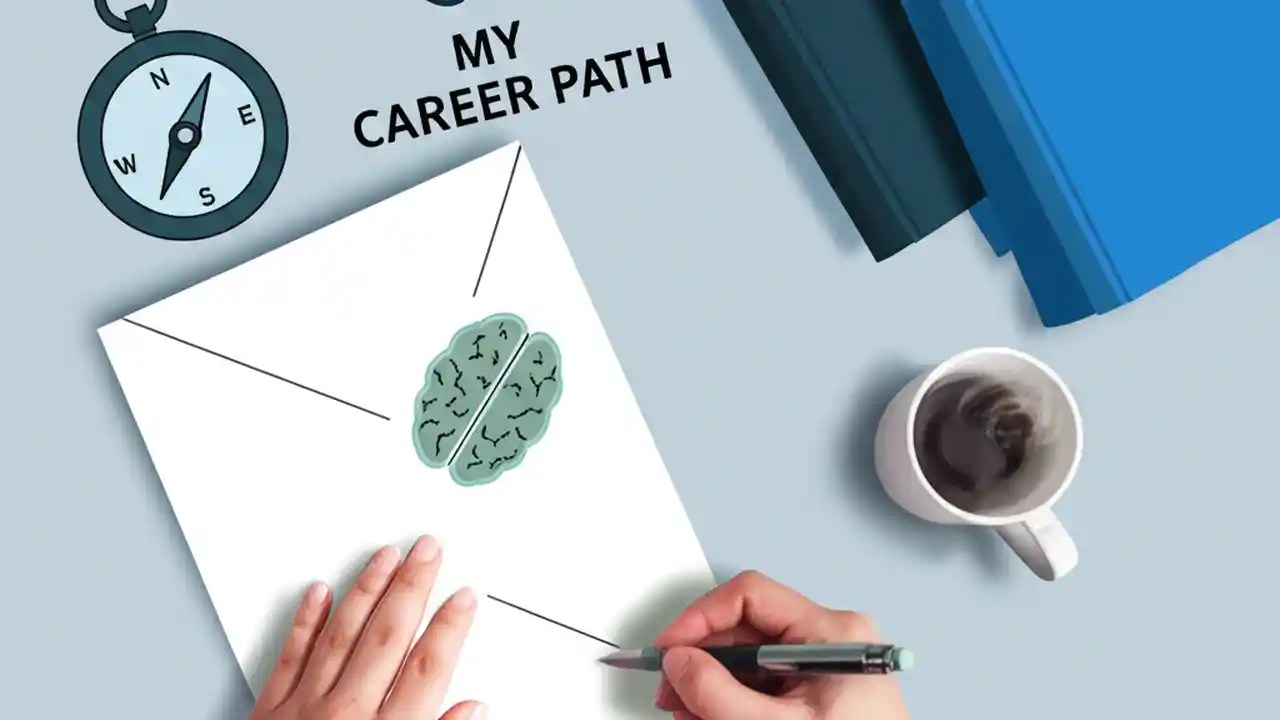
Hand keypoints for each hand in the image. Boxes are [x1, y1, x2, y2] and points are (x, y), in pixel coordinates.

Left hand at [250, 536, 484, 719]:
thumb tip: (472, 712)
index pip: (427, 668)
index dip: (450, 627)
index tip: (465, 596)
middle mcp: (344, 717)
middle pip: (388, 636)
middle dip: (413, 586)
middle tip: (429, 548)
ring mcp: (302, 712)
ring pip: (341, 634)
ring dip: (366, 588)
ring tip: (385, 555)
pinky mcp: (266, 714)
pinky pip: (289, 658)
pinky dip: (305, 623)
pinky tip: (318, 592)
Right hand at [653, 571, 909, 719]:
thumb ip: (718, 693)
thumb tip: (678, 661)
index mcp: (832, 633)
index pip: (751, 596)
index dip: (701, 617)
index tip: (669, 649)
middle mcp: (831, 640)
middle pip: (745, 630)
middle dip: (701, 659)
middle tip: (671, 690)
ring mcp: (825, 666)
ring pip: (749, 660)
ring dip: (711, 685)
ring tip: (687, 714)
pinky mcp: (818, 692)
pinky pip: (764, 683)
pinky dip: (732, 700)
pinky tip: (710, 717)